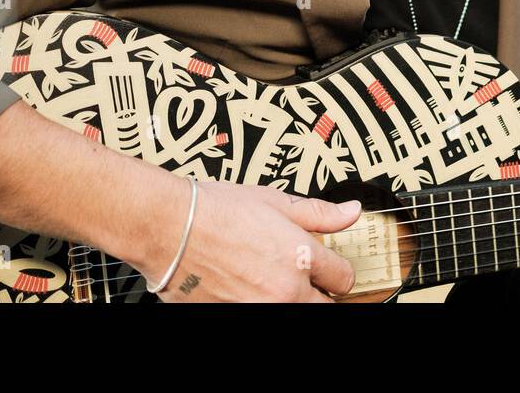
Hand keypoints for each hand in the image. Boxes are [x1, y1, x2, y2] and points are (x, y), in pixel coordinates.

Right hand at [146, 181, 361, 301]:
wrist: (169, 227)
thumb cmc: (215, 211)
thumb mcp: (276, 202)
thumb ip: (319, 213)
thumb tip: (350, 212)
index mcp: (301, 258)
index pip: (344, 278)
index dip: (337, 269)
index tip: (329, 266)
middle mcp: (284, 291)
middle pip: (324, 306)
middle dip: (319, 292)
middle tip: (305, 278)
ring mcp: (259, 310)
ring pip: (295, 313)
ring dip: (290, 300)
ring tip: (270, 281)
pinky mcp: (235, 318)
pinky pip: (261, 316)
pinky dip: (260, 304)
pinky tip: (247, 288)